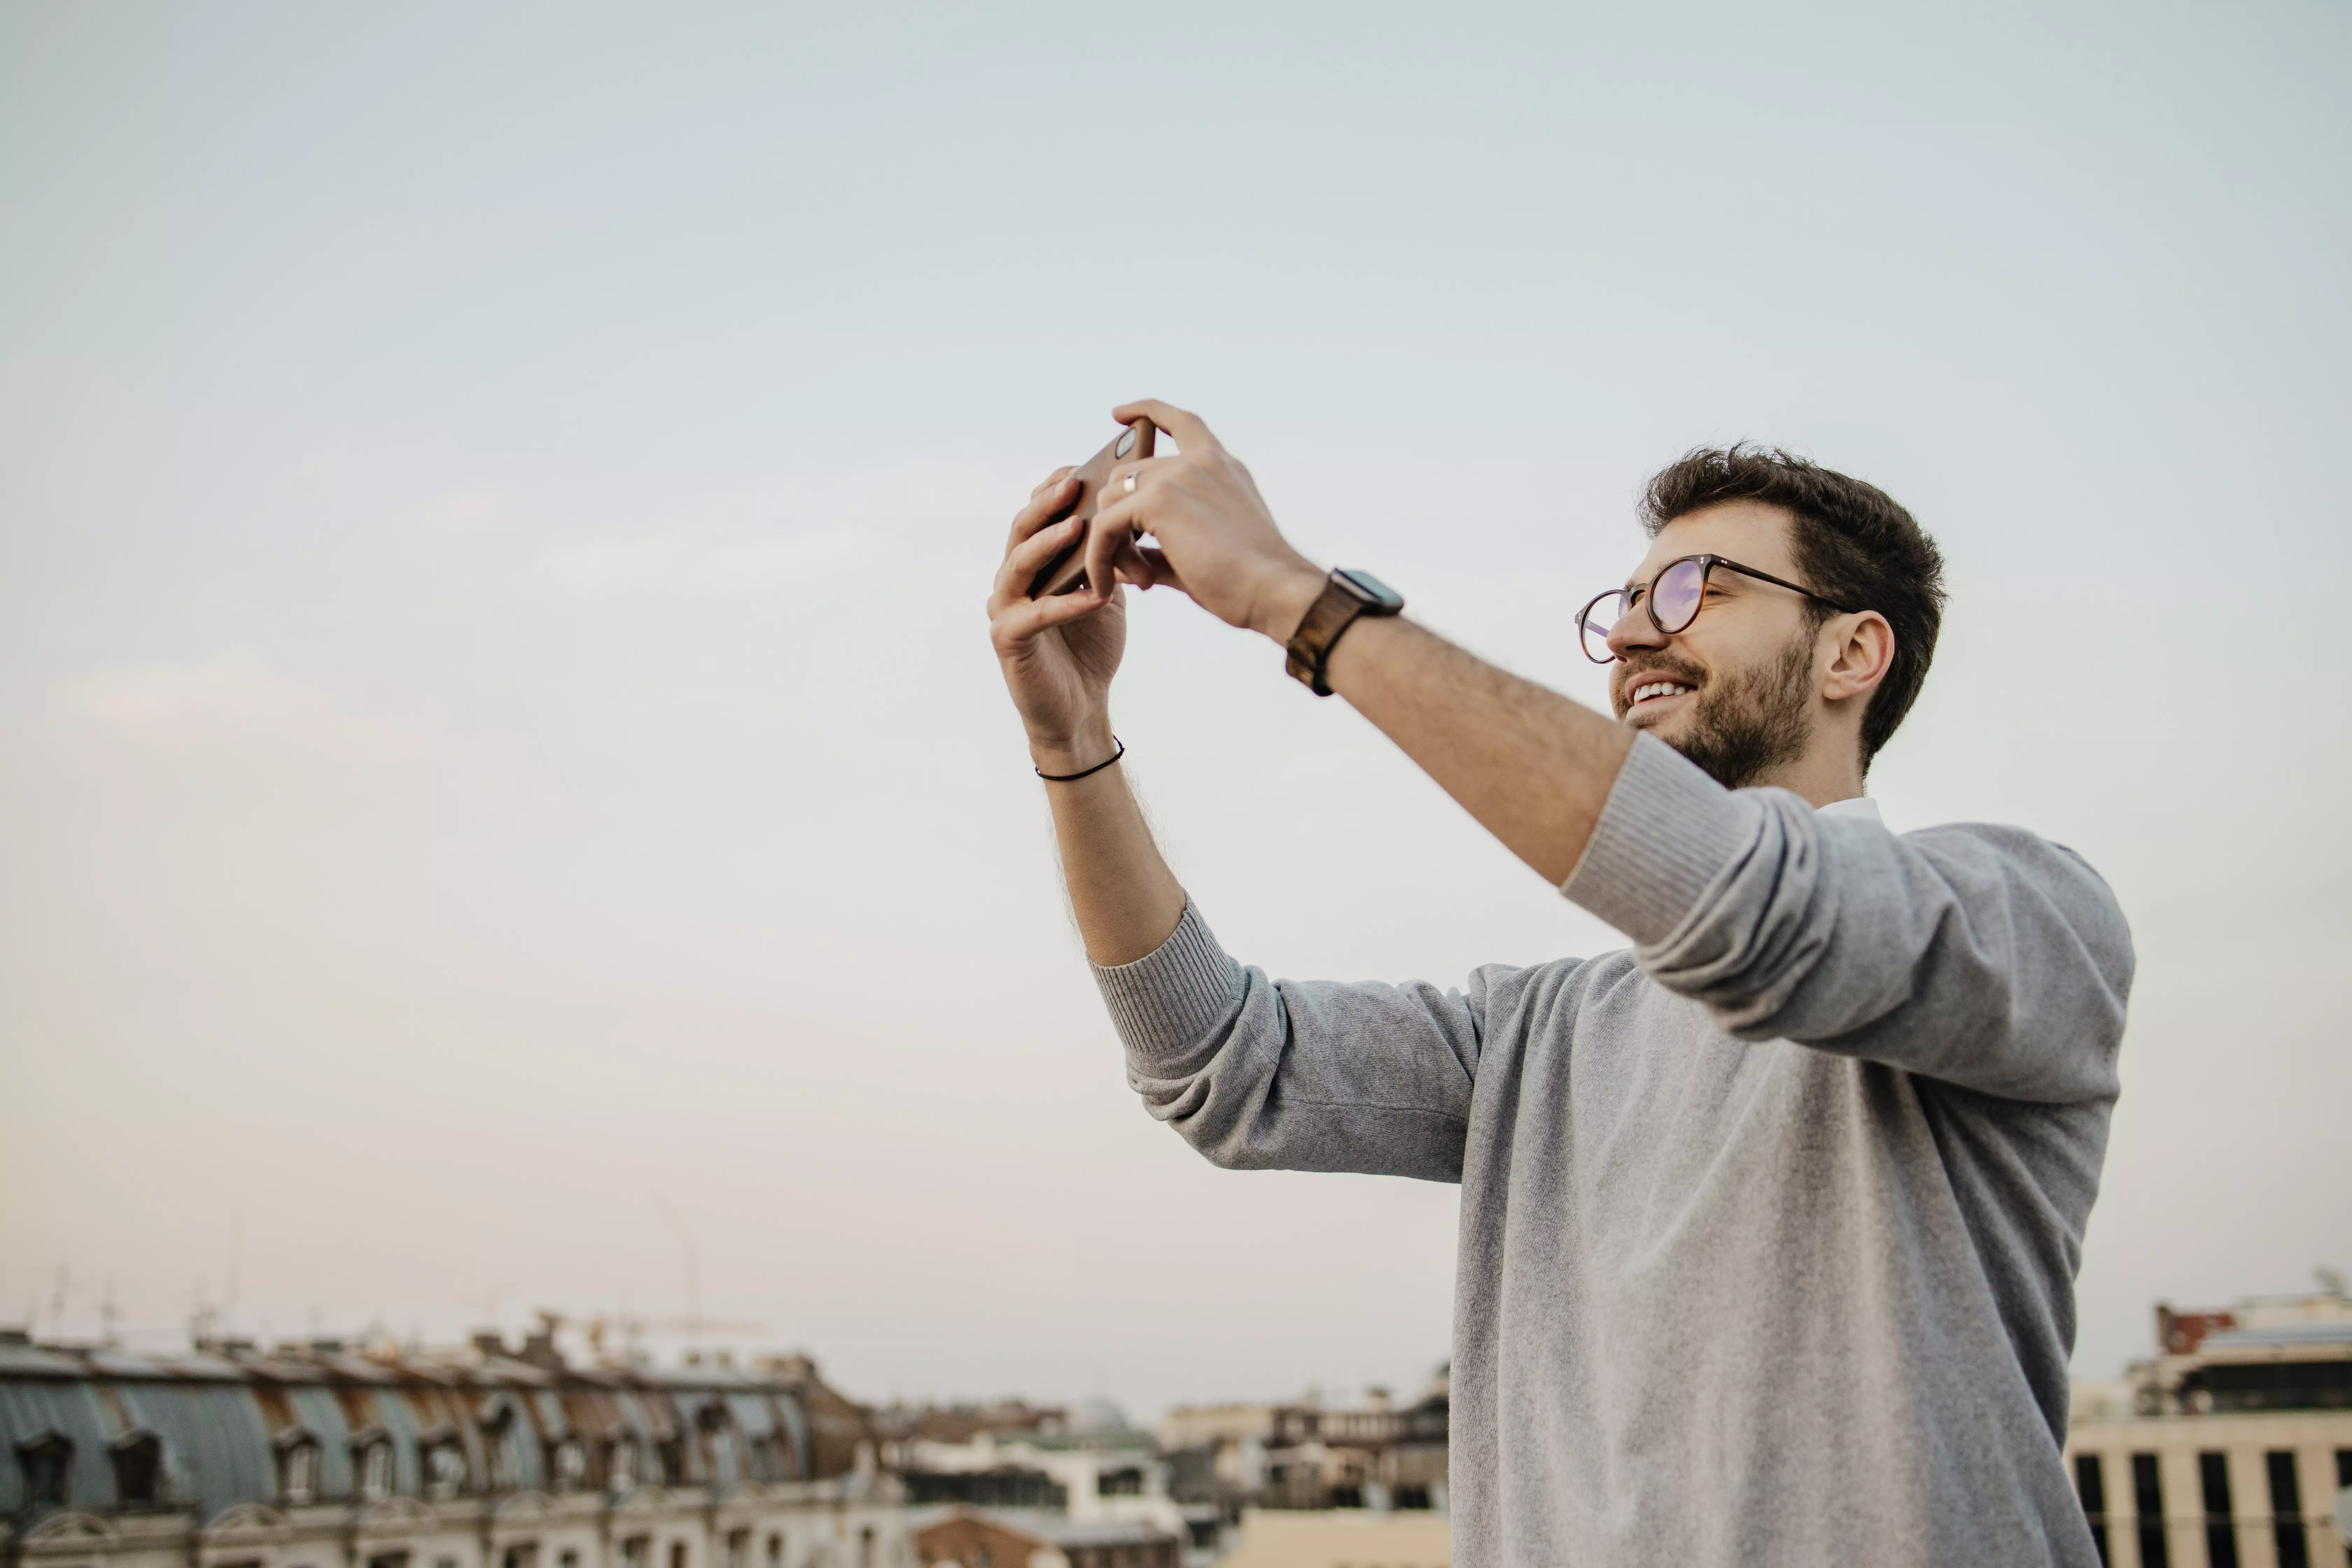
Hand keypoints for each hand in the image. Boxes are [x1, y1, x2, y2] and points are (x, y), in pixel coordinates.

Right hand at [987, 468, 1128, 771]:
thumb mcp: (1105, 588)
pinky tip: (1094, 593)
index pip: (1037, 513)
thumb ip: (1107, 555)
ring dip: (1048, 543)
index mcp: (1032, 561)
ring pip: (1018, 564)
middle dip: (1047, 503)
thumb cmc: (1092, 645)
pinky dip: (1065, 602)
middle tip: (1075, 481)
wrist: (1082, 706)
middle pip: (1022, 529)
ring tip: (1077, 525)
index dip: (1055, 487)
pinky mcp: (1008, 640)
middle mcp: (1011, 579)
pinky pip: (1036, 614)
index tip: (1084, 465)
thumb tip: (1129, 513)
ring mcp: (1005, 608)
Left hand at [1084, 399, 1326, 642]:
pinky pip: (1105, 526)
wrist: (1275, 593)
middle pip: (1126, 476)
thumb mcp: (1202, 551)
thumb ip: (1160, 547)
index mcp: (1221, 466)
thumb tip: (1117, 561)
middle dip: (1119, 521)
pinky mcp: (1159, 500)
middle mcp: (1201, 462)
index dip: (1147, 411)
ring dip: (1111, 544)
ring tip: (1139, 580)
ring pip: (1110, 500)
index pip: (1182, 422)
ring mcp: (1179, 475)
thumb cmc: (1248, 582)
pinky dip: (1097, 558)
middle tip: (1138, 570)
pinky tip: (1104, 587)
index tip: (1119, 414)